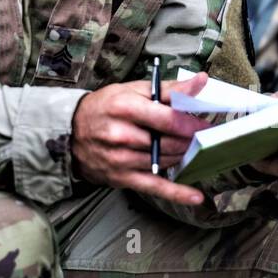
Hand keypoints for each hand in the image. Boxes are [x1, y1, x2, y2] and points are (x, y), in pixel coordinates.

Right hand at [72, 73, 210, 205]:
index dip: (193, 123)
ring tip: (191, 148)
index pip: (169, 118)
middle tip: (203, 136)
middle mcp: (122, 135)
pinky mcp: (122, 178)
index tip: (207, 124)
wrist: (70, 133)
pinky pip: (154, 187)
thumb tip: (200, 80)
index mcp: (125, 108)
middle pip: (170, 142)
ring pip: (166, 161)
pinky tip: (196, 196)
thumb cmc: (105, 107)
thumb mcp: (132, 90)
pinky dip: (177, 193)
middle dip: (191, 140)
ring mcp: (121, 159)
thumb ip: (168, 88)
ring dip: (183, 155)